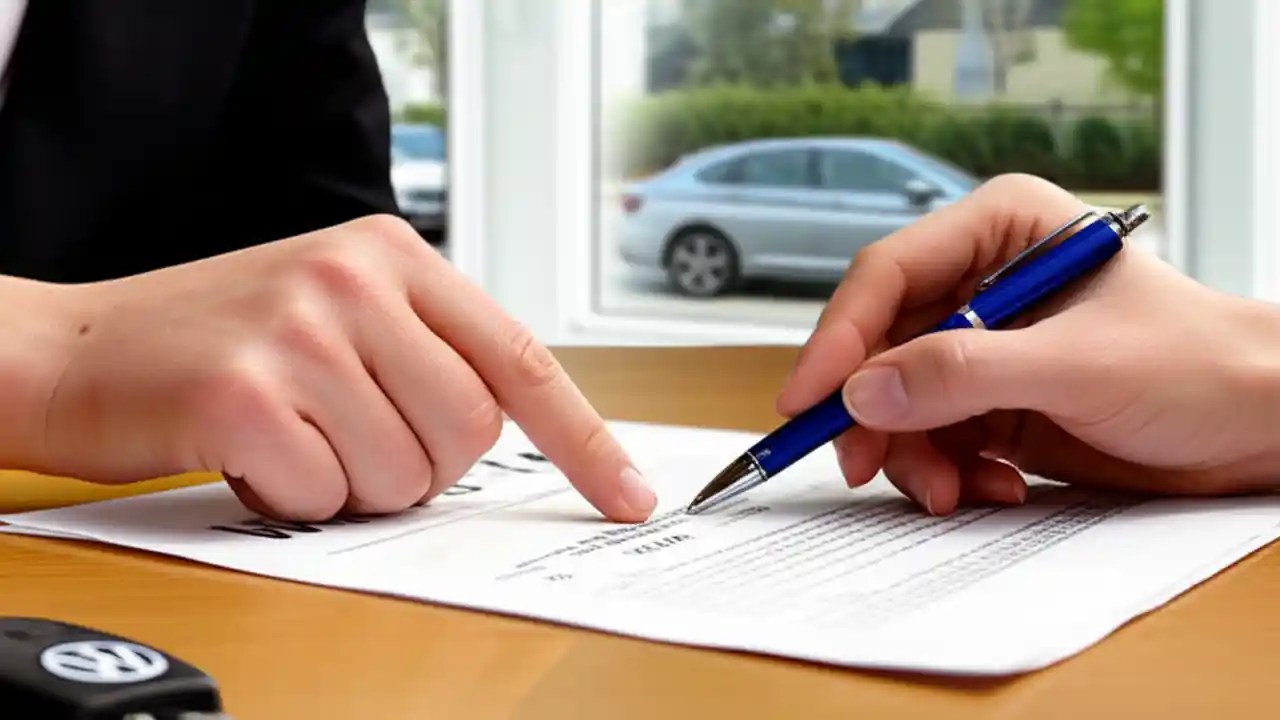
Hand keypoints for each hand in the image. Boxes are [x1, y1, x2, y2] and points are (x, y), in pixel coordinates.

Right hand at [34, 215, 656, 522]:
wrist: (78, 349)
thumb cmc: (222, 341)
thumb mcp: (337, 308)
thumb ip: (425, 350)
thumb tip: (512, 433)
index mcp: (393, 254)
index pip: (521, 359)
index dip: (584, 439)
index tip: (628, 495)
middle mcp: (354, 279)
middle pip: (468, 432)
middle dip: (421, 465)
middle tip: (350, 439)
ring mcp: (299, 330)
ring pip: (402, 475)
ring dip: (351, 483)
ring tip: (293, 436)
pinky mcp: (243, 391)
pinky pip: (321, 496)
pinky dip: (290, 497)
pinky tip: (249, 451)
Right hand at [778, 174, 1279, 514]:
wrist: (1258, 427)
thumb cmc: (1197, 365)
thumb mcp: (1077, 365)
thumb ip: (965, 373)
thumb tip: (862, 390)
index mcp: (1000, 230)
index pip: (887, 276)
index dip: (838, 338)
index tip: (807, 399)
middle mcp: (981, 281)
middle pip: (880, 345)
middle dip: (872, 413)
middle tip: (865, 467)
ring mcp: (983, 346)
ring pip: (897, 400)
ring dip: (912, 455)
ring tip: (953, 493)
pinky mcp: (991, 401)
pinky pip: (932, 438)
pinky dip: (947, 472)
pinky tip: (993, 488)